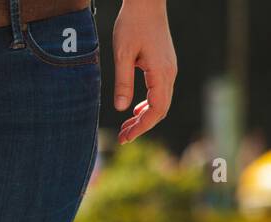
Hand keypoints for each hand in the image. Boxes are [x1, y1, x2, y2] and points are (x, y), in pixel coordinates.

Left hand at [112, 0, 176, 144]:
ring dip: (144, 117)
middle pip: (160, 110)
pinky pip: (159, 92)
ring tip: (125, 128)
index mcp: (161, 72)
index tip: (125, 138)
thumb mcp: (122, 55)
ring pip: (160, 102)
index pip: (156, 110)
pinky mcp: (164, 65)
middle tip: (122, 138)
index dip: (141, 127)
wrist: (146, 3)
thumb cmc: (132, 25)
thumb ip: (123, 82)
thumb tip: (122, 109)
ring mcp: (169, 69)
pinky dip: (147, 105)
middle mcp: (169, 73)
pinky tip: (134, 110)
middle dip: (141, 126)